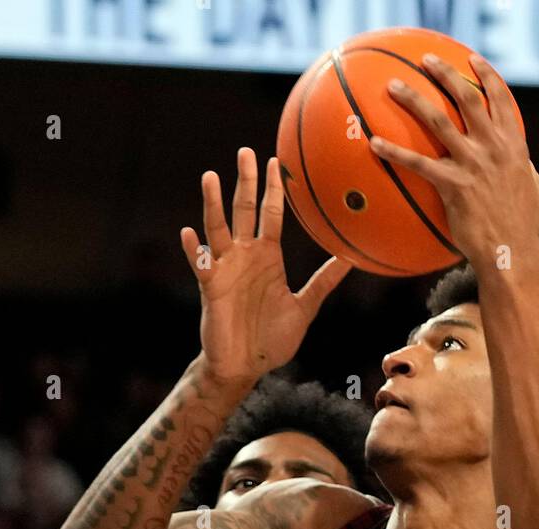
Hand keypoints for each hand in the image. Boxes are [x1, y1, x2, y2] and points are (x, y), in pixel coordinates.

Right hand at [181, 148, 351, 385]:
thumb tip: (350, 260)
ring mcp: (226, 270)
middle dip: (245, 182)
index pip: (271, 214)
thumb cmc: (271, 339)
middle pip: (243, 210)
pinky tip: (188, 235)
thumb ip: (323, 282)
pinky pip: (201, 265)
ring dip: (213, 204)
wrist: (246, 366)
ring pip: (218, 229)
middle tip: (246, 152)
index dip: (273, 189)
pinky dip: (195, 250)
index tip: (275, 162)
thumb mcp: (305, 307)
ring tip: (210, 177)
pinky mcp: (211, 289)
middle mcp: (245, 257)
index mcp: (268, 257)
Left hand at [367, 52, 538, 268]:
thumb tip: (526, 166)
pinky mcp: (452, 185)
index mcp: (513, 144)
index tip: (472, 60)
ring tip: (394, 85)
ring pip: (438, 119)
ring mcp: (472, 163)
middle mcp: (492, 146)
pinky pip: (417, 163)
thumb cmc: (523, 227)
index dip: (486, 75)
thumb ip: (526, 171)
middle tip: (426, 61)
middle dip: (445, 73)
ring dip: (413, 98)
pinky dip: (394, 152)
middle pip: (466, 97)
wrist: (512, 252)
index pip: (500, 98)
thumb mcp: (534, 191)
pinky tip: (374, 144)